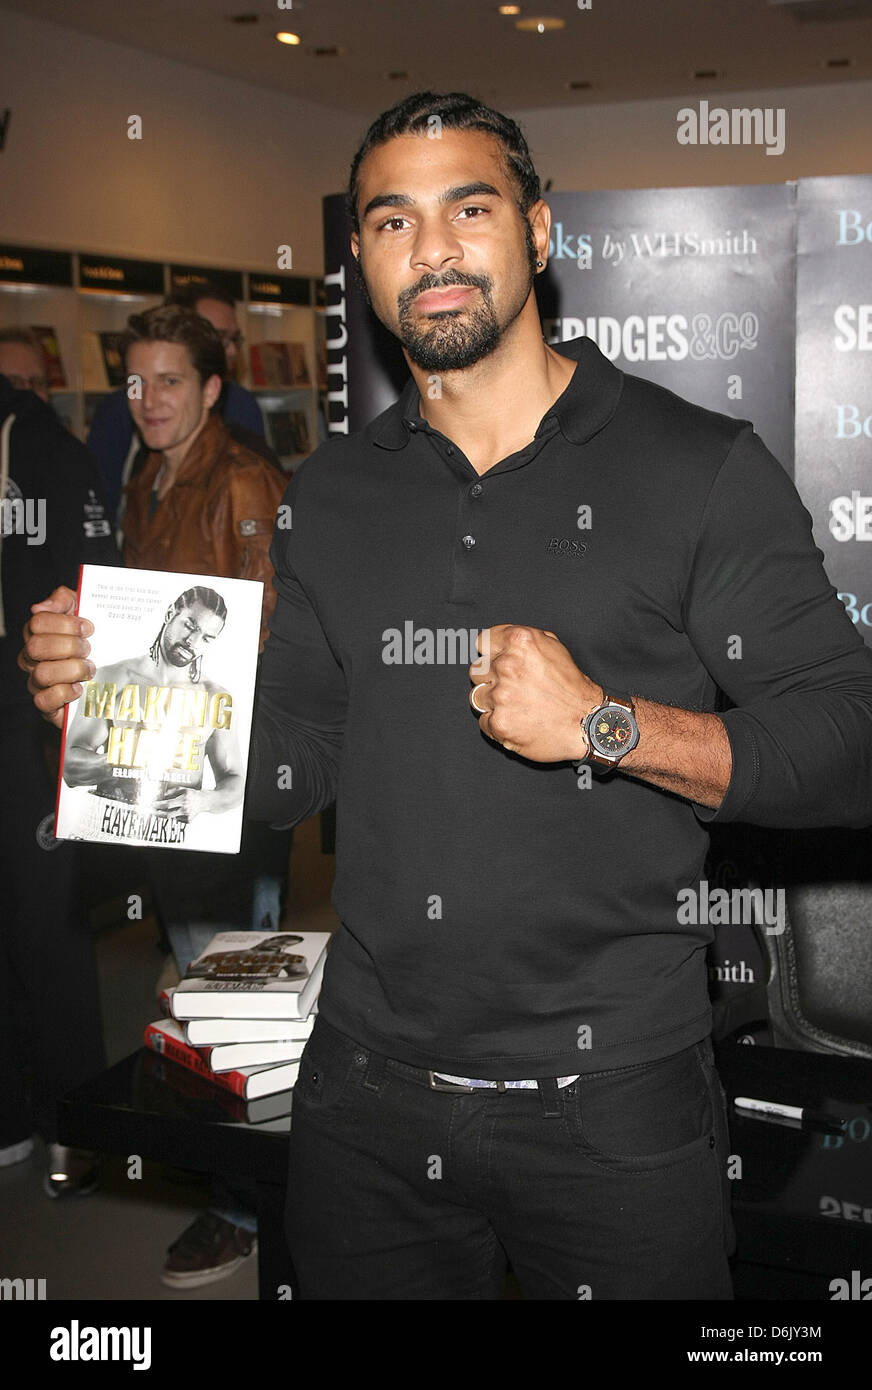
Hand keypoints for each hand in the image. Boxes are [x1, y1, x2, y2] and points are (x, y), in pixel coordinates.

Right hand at [18, 586, 95, 728]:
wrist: (114, 678)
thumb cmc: (94, 643)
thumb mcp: (84, 612)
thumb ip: (64, 599)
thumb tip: (40, 606)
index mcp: (40, 634)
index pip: (37, 623)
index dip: (65, 623)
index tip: (88, 627)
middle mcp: (33, 658)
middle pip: (36, 646)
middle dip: (69, 645)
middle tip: (89, 648)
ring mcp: (37, 682)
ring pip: (42, 673)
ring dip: (72, 669)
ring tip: (89, 668)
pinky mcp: (47, 706)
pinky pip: (44, 700)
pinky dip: (64, 693)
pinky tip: (79, 688)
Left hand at [151, 787, 208, 822]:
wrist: (204, 801)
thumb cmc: (192, 794)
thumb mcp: (183, 789)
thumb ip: (172, 791)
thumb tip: (163, 795)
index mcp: (184, 799)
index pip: (168, 804)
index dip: (159, 805)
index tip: (152, 805)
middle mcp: (185, 808)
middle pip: (168, 814)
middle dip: (158, 814)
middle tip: (152, 812)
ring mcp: (187, 816)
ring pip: (172, 817)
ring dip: (167, 814)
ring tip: (166, 810)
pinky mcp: (188, 820)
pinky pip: (177, 819)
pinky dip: (175, 815)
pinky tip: (179, 811)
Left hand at [469, 624, 599, 761]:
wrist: (587, 723)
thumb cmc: (573, 688)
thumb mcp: (554, 648)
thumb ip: (523, 642)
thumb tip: (500, 642)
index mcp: (519, 642)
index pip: (482, 643)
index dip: (491, 654)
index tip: (497, 663)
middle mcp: (507, 665)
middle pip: (476, 670)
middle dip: (491, 678)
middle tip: (513, 688)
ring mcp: (501, 696)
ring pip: (477, 695)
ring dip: (492, 702)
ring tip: (516, 706)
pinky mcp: (499, 722)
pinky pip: (484, 720)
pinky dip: (496, 723)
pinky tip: (516, 721)